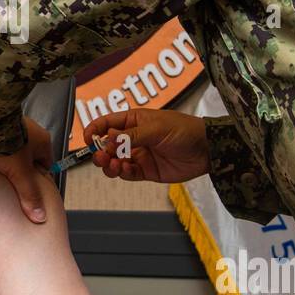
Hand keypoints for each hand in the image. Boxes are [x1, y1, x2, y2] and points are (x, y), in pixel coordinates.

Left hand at [0, 117, 53, 222]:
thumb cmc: (5, 142)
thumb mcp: (20, 173)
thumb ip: (29, 194)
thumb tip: (39, 216)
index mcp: (43, 141)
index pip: (46, 164)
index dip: (38, 179)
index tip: (30, 189)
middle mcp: (32, 131)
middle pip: (30, 158)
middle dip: (21, 170)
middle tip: (12, 182)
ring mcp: (15, 127)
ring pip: (15, 150)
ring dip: (8, 159)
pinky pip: (1, 142)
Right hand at [82, 109, 209, 182]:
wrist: (207, 150)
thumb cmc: (185, 130)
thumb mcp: (156, 128)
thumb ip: (131, 135)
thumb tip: (108, 138)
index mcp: (134, 121)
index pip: (107, 123)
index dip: (95, 130)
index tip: (87, 139)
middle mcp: (133, 138)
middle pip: (107, 145)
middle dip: (100, 151)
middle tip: (101, 156)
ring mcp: (139, 155)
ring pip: (114, 161)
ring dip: (109, 164)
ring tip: (112, 164)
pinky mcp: (146, 171)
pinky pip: (127, 174)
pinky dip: (122, 173)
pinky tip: (124, 170)